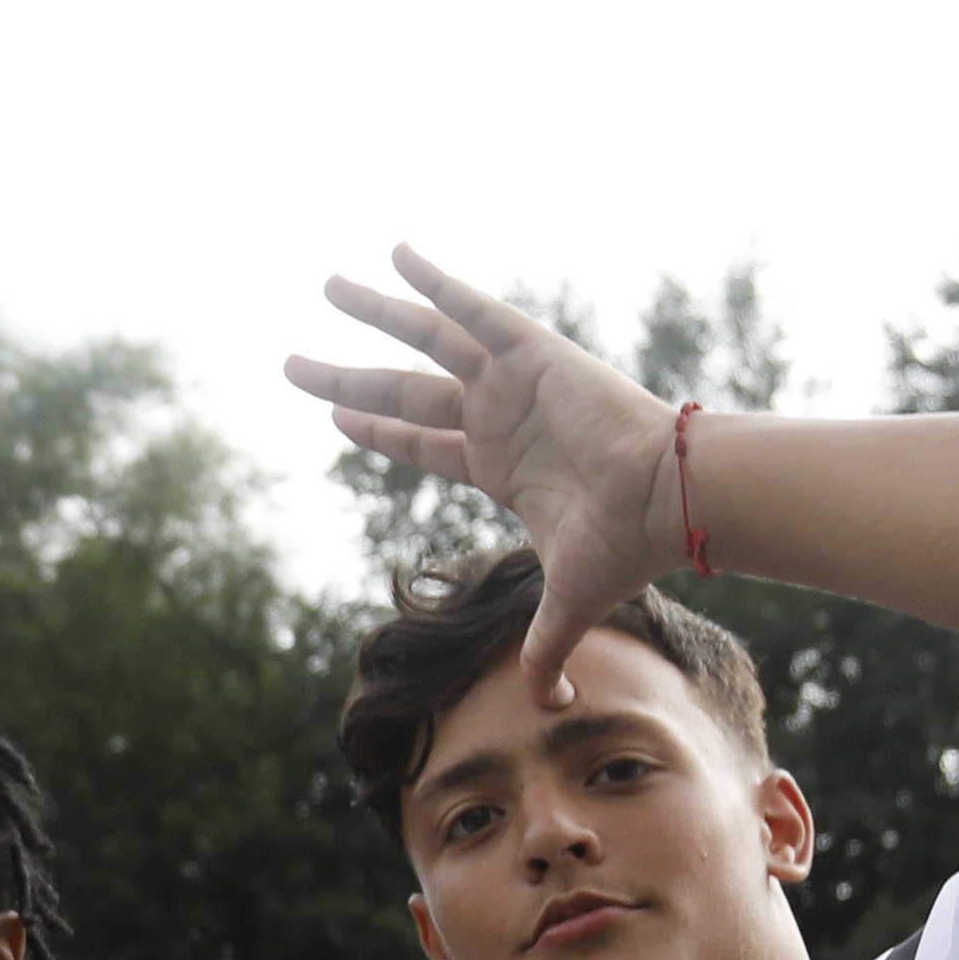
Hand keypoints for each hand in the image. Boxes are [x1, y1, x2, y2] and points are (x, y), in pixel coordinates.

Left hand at [285, 246, 687, 700]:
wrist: (666, 498)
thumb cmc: (626, 545)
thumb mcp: (569, 603)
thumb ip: (547, 651)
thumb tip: (553, 708)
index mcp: (500, 466)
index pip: (421, 443)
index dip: (376, 429)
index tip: (334, 415)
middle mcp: (498, 417)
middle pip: (401, 390)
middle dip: (346, 375)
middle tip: (292, 364)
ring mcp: (511, 381)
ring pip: (425, 339)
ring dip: (374, 313)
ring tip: (325, 286)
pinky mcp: (532, 351)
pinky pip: (472, 307)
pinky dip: (435, 279)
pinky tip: (394, 252)